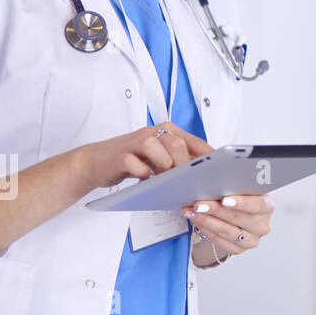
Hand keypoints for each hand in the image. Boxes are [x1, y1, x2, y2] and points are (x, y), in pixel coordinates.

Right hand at [78, 122, 213, 191]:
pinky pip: (137, 164)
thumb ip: (179, 160)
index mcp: (168, 131)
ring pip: (159, 150)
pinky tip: (146, 181)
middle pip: (178, 144)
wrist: (96, 162)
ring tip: (166, 182)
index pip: (196, 142)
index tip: (219, 173)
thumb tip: (206, 176)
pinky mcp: (121, 155)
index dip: (209, 158)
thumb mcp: (159, 157)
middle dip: (185, 166)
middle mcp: (154, 133)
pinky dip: (145, 174)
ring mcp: (136, 142)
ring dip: (165, 168)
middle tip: (187, 182)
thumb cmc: (133, 160)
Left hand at [184, 194, 274, 264]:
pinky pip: (219, 241)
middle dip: (215, 210)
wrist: (240, 213)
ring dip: (206, 220)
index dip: (241, 203)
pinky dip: (206, 230)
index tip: (224, 200)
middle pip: (237, 218)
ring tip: (192, 212)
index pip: (257, 205)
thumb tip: (216, 183)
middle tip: (199, 204)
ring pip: (226, 231)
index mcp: (267, 207)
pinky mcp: (239, 249)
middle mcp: (262, 226)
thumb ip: (235, 186)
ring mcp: (251, 240)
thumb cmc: (241, 196)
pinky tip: (197, 221)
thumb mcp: (243, 188)